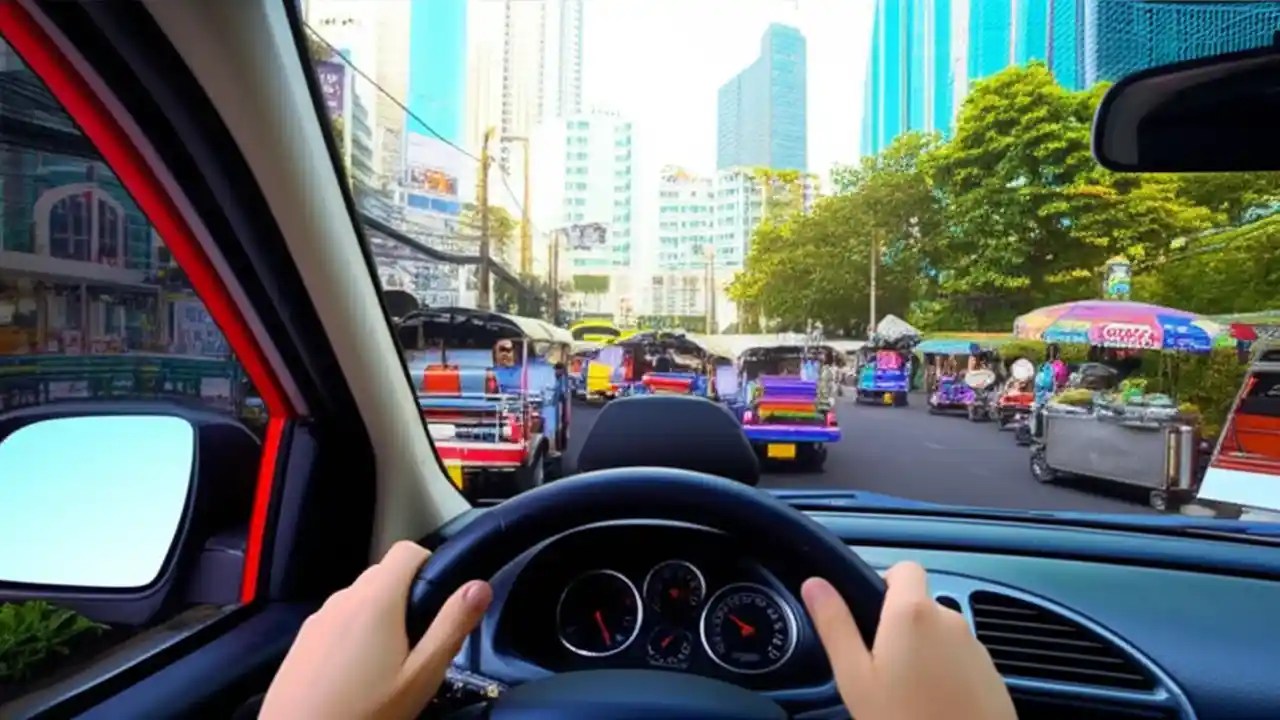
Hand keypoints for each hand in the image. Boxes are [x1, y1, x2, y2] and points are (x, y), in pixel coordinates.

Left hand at [261, 541, 492, 719]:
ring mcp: (317, 619)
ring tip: (388, 665)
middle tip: (419, 644)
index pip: (407, 550)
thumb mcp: (420, 677)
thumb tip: (479, 586)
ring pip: (359, 599)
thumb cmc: (365, 713)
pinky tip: (355, 676)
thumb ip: (451, 627)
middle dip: (406, 597)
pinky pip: (337, 621)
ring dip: (379, 617)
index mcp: (376, 600)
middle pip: (383, 575)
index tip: (438, 602)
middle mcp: (343, 598)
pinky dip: (353, 634)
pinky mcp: (301, 641)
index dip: (429, 566)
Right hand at [802, 562, 1015, 719]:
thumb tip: (815, 585)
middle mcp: (949, 620)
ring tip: (907, 692)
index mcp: (912, 613)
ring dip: (924, 651)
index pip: (904, 568)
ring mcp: (975, 646)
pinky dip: (946, 672)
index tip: (871, 616)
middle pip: (920, 604)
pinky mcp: (992, 673)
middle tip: (881, 666)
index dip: (885, 584)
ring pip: (940, 634)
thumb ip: (835, 624)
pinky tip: (933, 702)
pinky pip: (960, 659)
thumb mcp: (855, 677)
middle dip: (900, 626)